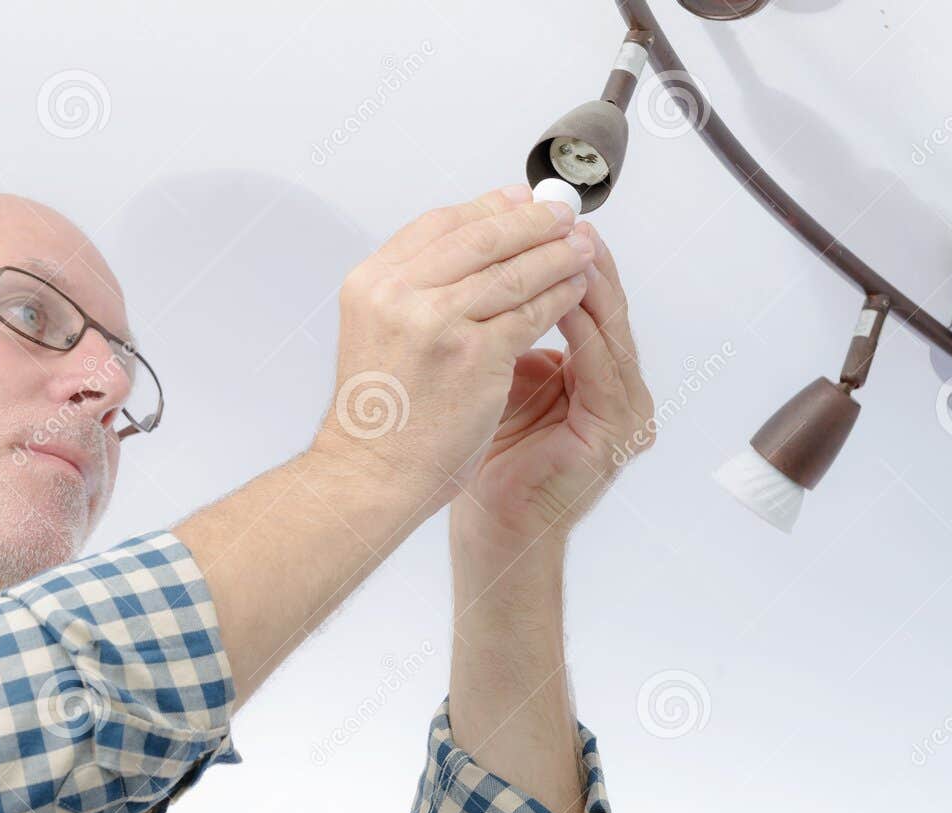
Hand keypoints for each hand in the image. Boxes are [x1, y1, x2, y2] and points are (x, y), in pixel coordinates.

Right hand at [310, 184, 594, 517]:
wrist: (370, 474)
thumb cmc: (378, 414)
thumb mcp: (376, 331)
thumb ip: (412, 291)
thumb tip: (471, 249)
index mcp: (372, 283)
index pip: (439, 225)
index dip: (487, 207)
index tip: (520, 198)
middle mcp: (399, 294)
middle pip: (480, 238)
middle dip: (530, 221)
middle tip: (563, 213)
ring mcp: (438, 323)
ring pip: (513, 271)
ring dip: (555, 254)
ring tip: (581, 247)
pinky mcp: (476, 355)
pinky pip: (531, 312)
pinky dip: (559, 295)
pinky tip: (575, 290)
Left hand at [451, 220, 655, 551]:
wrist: (487, 524)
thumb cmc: (485, 455)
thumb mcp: (497, 374)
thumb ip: (506, 326)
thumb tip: (481, 260)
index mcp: (595, 373)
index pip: (588, 297)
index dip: (564, 255)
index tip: (537, 215)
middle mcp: (620, 388)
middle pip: (606, 305)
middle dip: (579, 259)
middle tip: (556, 217)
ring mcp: (625, 413)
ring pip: (609, 330)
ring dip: (585, 284)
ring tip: (560, 245)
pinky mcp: (615, 435)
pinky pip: (601, 368)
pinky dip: (582, 329)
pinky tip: (560, 298)